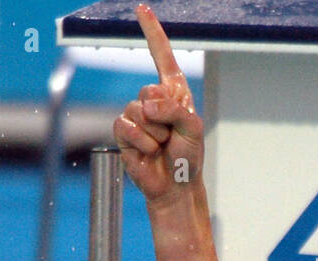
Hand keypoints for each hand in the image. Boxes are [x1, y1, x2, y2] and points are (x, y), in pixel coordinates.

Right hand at [112, 3, 203, 207]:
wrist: (175, 185)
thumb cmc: (188, 157)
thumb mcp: (192, 128)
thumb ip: (175, 109)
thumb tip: (148, 105)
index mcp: (174, 93)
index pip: (162, 57)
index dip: (152, 33)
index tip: (142, 9)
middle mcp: (153, 100)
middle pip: (149, 91)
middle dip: (164, 116)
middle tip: (172, 136)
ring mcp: (137, 116)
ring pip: (138, 111)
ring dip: (155, 134)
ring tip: (162, 146)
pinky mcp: (124, 132)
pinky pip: (126, 126)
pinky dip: (142, 142)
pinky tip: (149, 152)